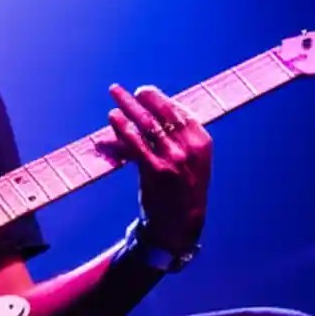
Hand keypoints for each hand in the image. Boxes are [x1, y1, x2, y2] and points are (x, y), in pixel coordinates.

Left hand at [107, 84, 211, 252]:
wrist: (179, 225)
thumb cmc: (182, 191)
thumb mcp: (191, 162)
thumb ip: (178, 139)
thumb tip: (151, 116)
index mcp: (201, 142)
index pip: (179, 111)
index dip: (160, 99)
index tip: (146, 92)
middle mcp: (189, 147)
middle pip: (162, 113)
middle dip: (145, 96)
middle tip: (130, 90)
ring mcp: (172, 158)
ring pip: (147, 123)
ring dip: (128, 105)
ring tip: (115, 93)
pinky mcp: (155, 169)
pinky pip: (135, 142)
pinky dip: (122, 127)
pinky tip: (113, 117)